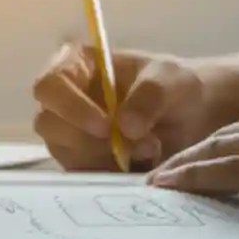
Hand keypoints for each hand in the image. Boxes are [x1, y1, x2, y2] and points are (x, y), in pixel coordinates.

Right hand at [31, 42, 213, 171]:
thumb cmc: (173, 84)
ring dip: (105, 157)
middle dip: (89, 140)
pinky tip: (140, 163)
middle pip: (48, 124)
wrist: (191, 115)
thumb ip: (150, 95)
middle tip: (134, 144)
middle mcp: (63, 99)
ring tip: (149, 149)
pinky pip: (80, 172)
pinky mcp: (80, 159)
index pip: (49, 85)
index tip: (106, 126)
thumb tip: (125, 127)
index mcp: (75, 66)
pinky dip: (110, 172)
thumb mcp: (169, 78)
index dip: (70, 107)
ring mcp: (68, 131)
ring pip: (63, 152)